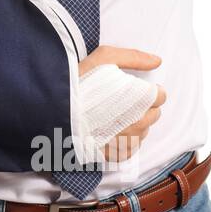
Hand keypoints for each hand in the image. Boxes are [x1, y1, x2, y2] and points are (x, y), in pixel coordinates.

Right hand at [79, 45, 166, 162]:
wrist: (51, 108)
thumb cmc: (77, 81)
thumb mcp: (103, 58)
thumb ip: (133, 57)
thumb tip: (157, 61)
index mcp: (137, 98)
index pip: (159, 97)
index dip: (149, 91)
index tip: (137, 89)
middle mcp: (135, 122)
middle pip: (154, 115)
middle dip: (145, 107)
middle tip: (125, 101)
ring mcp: (124, 141)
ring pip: (143, 133)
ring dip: (136, 124)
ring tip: (115, 115)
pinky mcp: (112, 154)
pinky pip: (130, 149)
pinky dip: (126, 141)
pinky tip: (113, 131)